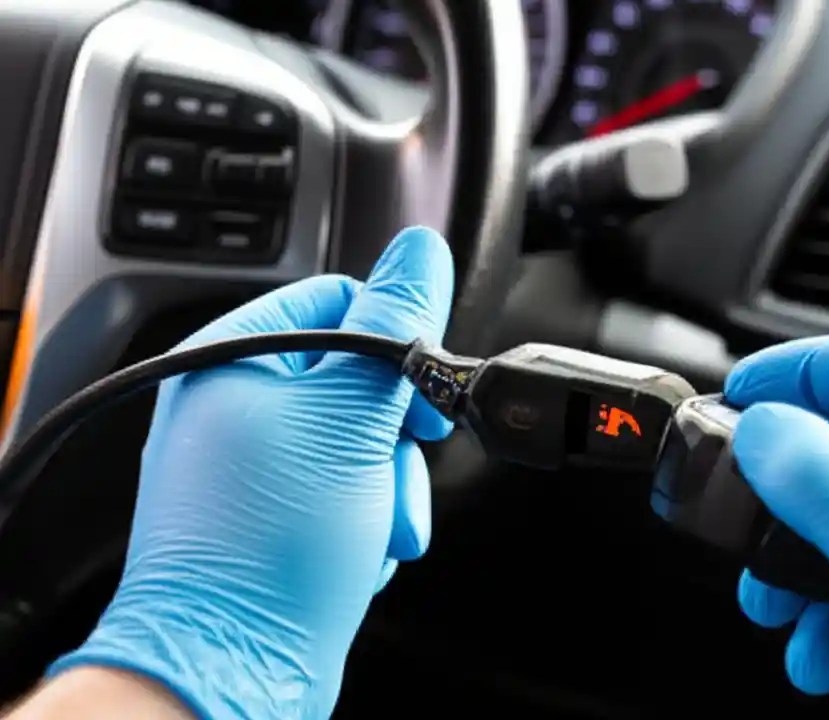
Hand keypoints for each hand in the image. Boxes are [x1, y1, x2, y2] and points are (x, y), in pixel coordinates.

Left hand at [46, 227, 454, 718]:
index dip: (395, 338)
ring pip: (364, 441)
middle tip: (392, 464)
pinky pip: (347, 490)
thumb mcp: (350, 420)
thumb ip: (393, 329)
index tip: (415, 390)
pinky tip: (356, 548)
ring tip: (373, 525)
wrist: (232, 670)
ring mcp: (253, 464)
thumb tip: (421, 252)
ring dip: (388, 487)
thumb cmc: (269, 549)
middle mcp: (235, 404)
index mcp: (233, 356)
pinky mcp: (272, 515)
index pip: (342, 298)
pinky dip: (367, 517)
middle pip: (361, 376)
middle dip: (394, 435)